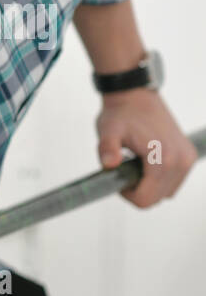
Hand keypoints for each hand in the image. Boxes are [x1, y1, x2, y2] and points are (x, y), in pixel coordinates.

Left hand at [96, 89, 196, 207]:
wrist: (135, 95)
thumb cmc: (120, 114)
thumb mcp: (107, 132)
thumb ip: (107, 149)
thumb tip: (109, 165)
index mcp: (163, 159)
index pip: (146, 199)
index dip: (127, 195)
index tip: (117, 178)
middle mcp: (181, 161)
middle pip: (157, 199)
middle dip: (137, 191)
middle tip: (124, 170)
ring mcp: (188, 159)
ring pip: (166, 192)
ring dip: (148, 185)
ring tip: (135, 164)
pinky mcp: (189, 156)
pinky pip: (173, 182)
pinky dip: (159, 179)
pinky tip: (146, 163)